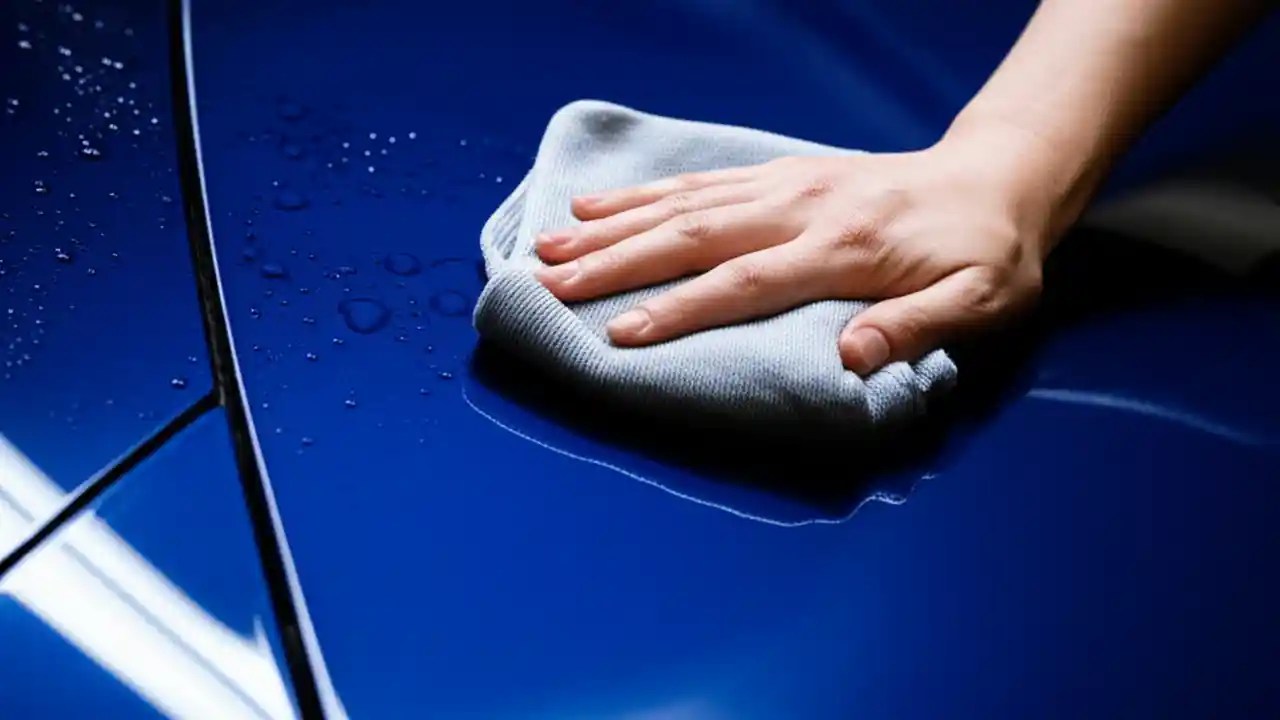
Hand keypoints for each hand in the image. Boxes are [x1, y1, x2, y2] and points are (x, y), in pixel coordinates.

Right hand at [534, 131, 1061, 374]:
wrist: (997, 179)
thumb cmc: (987, 254)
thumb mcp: (981, 302)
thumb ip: (917, 327)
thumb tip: (850, 357)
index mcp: (846, 248)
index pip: (748, 282)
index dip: (681, 308)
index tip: (621, 332)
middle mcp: (802, 209)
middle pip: (695, 235)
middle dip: (618, 262)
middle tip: (552, 285)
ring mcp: (785, 185)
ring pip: (685, 204)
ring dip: (614, 226)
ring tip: (552, 246)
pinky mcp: (778, 175)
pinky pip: (701, 180)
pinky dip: (644, 194)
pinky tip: (597, 206)